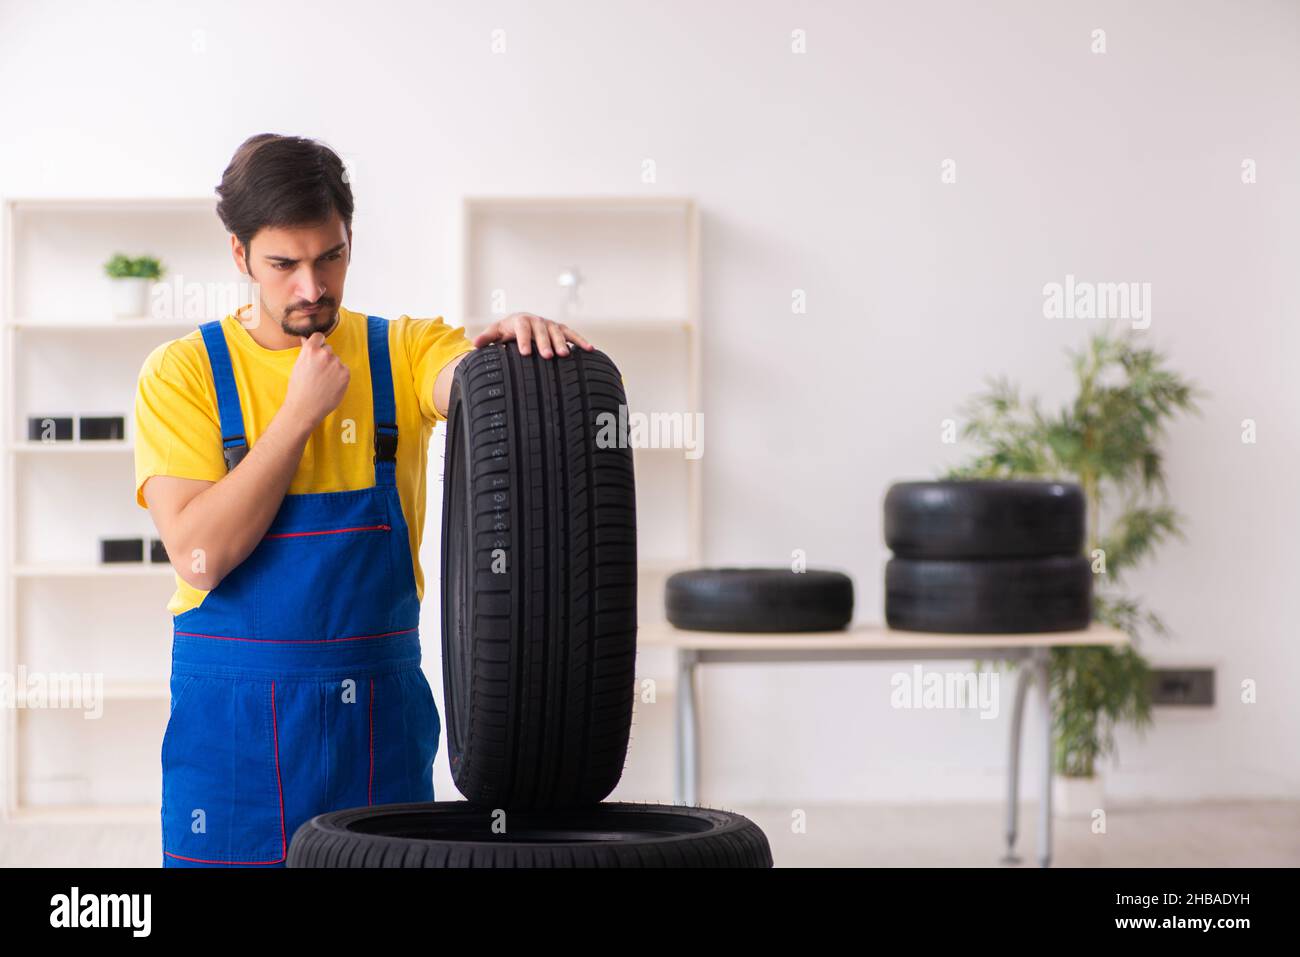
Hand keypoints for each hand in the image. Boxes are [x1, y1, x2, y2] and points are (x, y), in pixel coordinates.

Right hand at [285, 331, 349, 426]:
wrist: (305, 407)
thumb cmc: (298, 388)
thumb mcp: (298, 366)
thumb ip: (306, 352)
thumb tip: (306, 339)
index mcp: (311, 350)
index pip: (319, 336)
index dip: (318, 343)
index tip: (318, 349)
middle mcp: (325, 354)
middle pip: (328, 349)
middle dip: (325, 358)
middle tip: (318, 372)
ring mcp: (337, 363)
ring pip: (336, 361)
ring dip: (333, 368)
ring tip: (324, 381)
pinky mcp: (346, 373)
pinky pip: (344, 370)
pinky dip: (339, 376)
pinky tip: (331, 385)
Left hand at [472, 312, 594, 357]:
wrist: (520, 323)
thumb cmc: (507, 331)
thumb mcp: (496, 332)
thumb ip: (487, 338)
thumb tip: (475, 344)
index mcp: (520, 321)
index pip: (522, 328)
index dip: (524, 339)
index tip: (525, 353)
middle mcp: (537, 320)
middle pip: (542, 330)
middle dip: (545, 343)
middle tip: (547, 356)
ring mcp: (550, 324)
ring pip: (558, 332)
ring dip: (562, 343)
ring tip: (565, 355)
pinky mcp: (560, 329)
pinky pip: (572, 334)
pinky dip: (580, 341)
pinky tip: (590, 349)